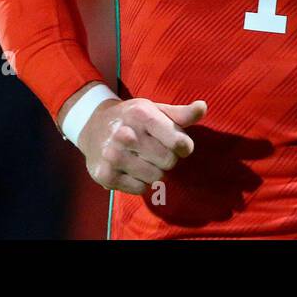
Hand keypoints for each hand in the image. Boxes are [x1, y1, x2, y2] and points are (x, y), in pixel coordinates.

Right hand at [77, 95, 207, 194]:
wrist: (93, 126)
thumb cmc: (133, 118)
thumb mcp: (156, 110)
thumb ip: (181, 113)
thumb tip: (203, 106)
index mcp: (141, 114)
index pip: (178, 142)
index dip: (184, 146)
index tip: (179, 144)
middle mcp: (125, 134)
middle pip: (169, 161)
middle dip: (167, 158)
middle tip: (155, 150)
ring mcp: (113, 156)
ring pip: (156, 178)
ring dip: (154, 171)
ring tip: (143, 159)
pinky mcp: (105, 175)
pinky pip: (140, 189)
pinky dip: (140, 182)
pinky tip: (131, 169)